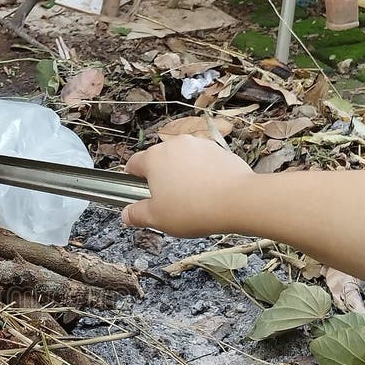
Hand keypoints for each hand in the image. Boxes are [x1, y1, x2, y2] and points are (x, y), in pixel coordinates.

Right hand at [121, 136, 254, 236]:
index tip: (138, 192)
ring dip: (182, 174)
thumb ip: (137, 214)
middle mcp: (175, 145)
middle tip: (167, 202)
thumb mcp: (157, 219)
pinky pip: (204, 161)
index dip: (132, 179)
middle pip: (160, 160)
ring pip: (183, 160)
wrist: (237, 201)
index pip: (133, 163)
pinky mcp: (219, 150)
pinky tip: (209, 193)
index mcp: (154, 158)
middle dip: (161, 178)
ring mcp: (199, 145)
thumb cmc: (193, 209)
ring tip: (191, 199)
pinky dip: (202, 173)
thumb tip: (126, 214)